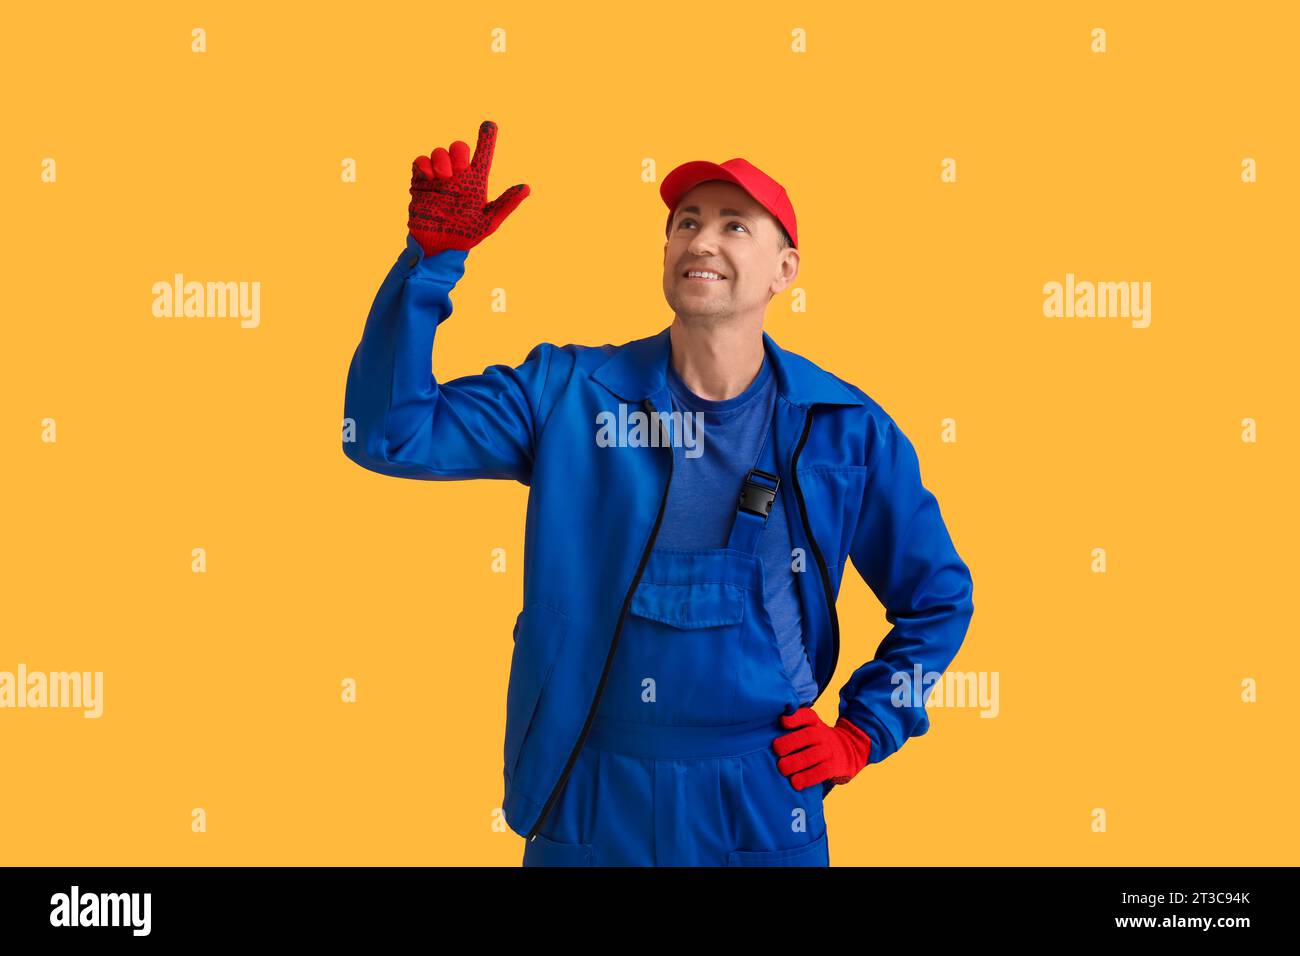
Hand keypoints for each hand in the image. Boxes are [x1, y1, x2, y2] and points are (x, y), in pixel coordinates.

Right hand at [407, 119, 530, 256]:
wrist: (438, 246)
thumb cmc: (466, 235)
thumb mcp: (488, 222)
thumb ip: (506, 204)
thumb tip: (526, 187)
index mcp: (475, 181)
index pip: (483, 154)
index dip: (487, 138)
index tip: (490, 125)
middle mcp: (458, 175)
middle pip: (458, 148)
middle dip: (458, 152)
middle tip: (458, 169)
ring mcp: (438, 177)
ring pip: (439, 152)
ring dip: (441, 160)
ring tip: (443, 177)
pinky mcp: (421, 181)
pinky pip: (420, 161)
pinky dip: (423, 164)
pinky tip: (429, 177)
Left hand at [773, 707, 871, 789]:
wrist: (847, 750)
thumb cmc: (816, 739)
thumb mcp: (809, 726)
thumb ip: (792, 725)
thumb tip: (766, 726)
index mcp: (814, 722)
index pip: (806, 716)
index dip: (795, 718)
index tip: (782, 721)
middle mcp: (822, 735)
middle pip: (808, 736)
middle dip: (791, 742)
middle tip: (776, 749)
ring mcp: (828, 751)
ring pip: (813, 755)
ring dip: (796, 762)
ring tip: (782, 768)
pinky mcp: (833, 767)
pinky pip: (821, 772)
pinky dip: (807, 778)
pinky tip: (796, 783)